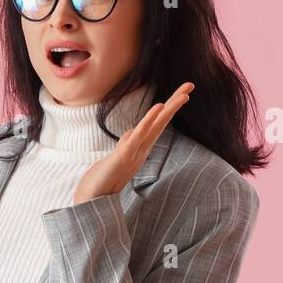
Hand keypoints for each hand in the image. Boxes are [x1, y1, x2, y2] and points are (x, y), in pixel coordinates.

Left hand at [71, 82, 193, 203]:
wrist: (92, 198)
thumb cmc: (103, 178)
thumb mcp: (116, 156)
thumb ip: (126, 144)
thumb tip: (132, 132)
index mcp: (141, 147)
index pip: (158, 123)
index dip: (169, 107)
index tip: (184, 92)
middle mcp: (142, 149)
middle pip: (162, 121)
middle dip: (175, 102)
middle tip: (191, 84)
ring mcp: (134, 152)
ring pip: (155, 127)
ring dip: (168, 110)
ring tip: (183, 95)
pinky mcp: (124, 155)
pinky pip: (138, 136)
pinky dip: (148, 122)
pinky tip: (157, 108)